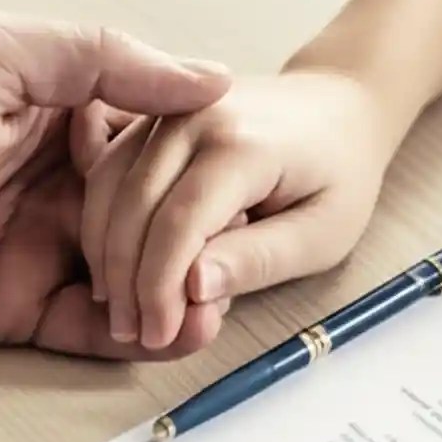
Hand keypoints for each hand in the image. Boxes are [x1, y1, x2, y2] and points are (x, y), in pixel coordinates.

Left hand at [0, 11, 231, 356]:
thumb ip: (101, 57)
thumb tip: (207, 76)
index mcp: (59, 111)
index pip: (155, 138)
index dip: (200, 161)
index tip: (241, 176)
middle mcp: (56, 180)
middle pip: (153, 211)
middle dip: (197, 234)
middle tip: (231, 250)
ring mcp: (36, 246)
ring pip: (132, 272)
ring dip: (175, 289)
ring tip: (208, 298)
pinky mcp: (12, 307)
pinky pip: (87, 325)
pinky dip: (131, 333)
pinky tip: (165, 330)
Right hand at [82, 71, 412, 350]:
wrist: (338, 107)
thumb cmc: (340, 175)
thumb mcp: (322, 233)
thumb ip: (258, 259)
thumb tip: (193, 288)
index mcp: (244, 144)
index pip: (180, 222)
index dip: (159, 287)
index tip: (158, 334)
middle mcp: (196, 115)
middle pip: (133, 204)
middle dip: (126, 279)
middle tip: (134, 332)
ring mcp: (169, 111)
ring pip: (108, 184)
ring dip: (105, 252)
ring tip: (121, 309)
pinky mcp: (153, 117)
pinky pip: (108, 168)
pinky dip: (102, 219)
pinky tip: (115, 266)